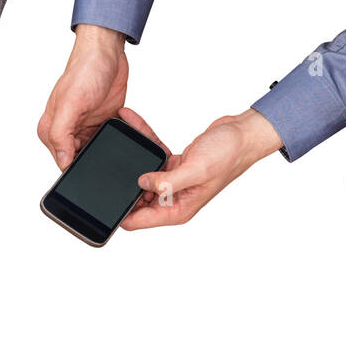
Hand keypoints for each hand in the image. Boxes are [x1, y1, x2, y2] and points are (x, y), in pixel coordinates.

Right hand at [38, 25, 128, 168]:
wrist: (106, 53)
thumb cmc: (85, 71)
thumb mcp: (70, 103)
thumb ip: (61, 135)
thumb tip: (62, 161)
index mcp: (52, 130)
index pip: (63, 163)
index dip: (78, 167)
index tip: (92, 160)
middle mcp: (67, 132)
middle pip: (80, 161)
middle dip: (94, 158)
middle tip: (105, 145)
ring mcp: (84, 129)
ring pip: (96, 153)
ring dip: (106, 150)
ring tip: (110, 132)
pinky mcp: (101, 125)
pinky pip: (108, 142)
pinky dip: (115, 141)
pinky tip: (118, 131)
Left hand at [118, 108, 282, 229]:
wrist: (243, 134)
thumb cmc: (228, 155)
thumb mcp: (196, 170)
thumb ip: (167, 182)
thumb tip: (140, 184)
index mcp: (177, 209)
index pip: (139, 220)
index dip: (121, 212)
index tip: (104, 199)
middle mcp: (173, 199)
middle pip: (135, 199)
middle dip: (121, 184)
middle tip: (103, 164)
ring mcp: (172, 182)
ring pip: (141, 175)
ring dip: (130, 159)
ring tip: (114, 138)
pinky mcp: (173, 165)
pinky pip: (151, 154)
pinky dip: (143, 140)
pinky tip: (131, 124)